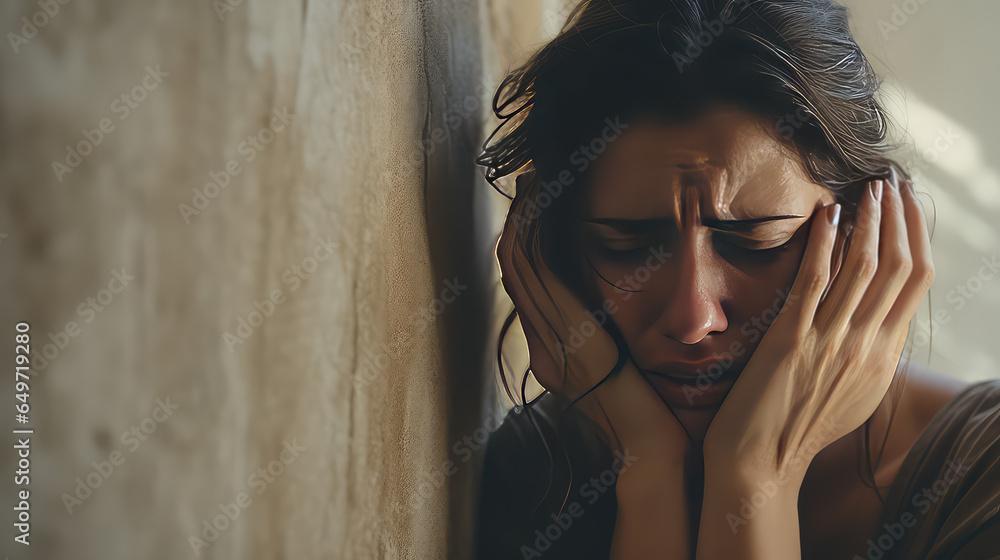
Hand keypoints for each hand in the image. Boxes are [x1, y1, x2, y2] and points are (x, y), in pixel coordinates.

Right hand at [496, 171, 690, 466]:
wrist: (655, 454)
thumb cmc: (663, 416)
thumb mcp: (642, 369)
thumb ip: (632, 339)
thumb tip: (658, 307)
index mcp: (562, 351)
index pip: (536, 284)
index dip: (534, 240)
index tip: (545, 202)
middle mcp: (545, 343)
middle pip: (520, 268)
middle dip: (523, 221)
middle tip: (532, 179)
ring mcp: (547, 340)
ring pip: (519, 264)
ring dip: (524, 221)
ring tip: (534, 181)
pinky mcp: (559, 333)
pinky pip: (532, 272)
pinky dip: (531, 234)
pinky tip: (540, 203)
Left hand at [703, 175, 932, 479]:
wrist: (760, 463)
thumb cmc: (797, 428)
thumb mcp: (852, 394)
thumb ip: (867, 355)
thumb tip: (875, 321)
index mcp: (883, 357)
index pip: (916, 285)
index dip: (916, 238)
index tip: (908, 207)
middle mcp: (866, 346)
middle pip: (900, 268)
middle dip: (901, 218)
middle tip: (893, 182)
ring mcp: (831, 342)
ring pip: (865, 268)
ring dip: (870, 220)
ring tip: (869, 188)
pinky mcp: (791, 340)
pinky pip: (815, 282)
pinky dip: (824, 243)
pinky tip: (827, 215)